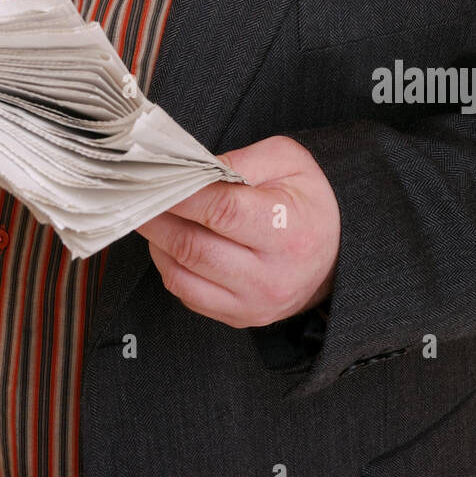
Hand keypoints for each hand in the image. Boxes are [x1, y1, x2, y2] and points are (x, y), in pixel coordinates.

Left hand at [136, 134, 340, 327]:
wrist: (339, 251)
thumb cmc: (309, 201)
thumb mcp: (287, 160)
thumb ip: (239, 159)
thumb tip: (192, 167)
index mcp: (287, 230)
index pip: (219, 211)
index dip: (179, 193)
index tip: (153, 176)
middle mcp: (270, 275)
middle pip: (193, 247)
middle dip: (155, 218)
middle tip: (136, 195)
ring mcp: (254, 303)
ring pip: (182, 277)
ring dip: (156, 244)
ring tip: (150, 216)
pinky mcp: (240, 317)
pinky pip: (188, 296)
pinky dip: (170, 267)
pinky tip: (170, 243)